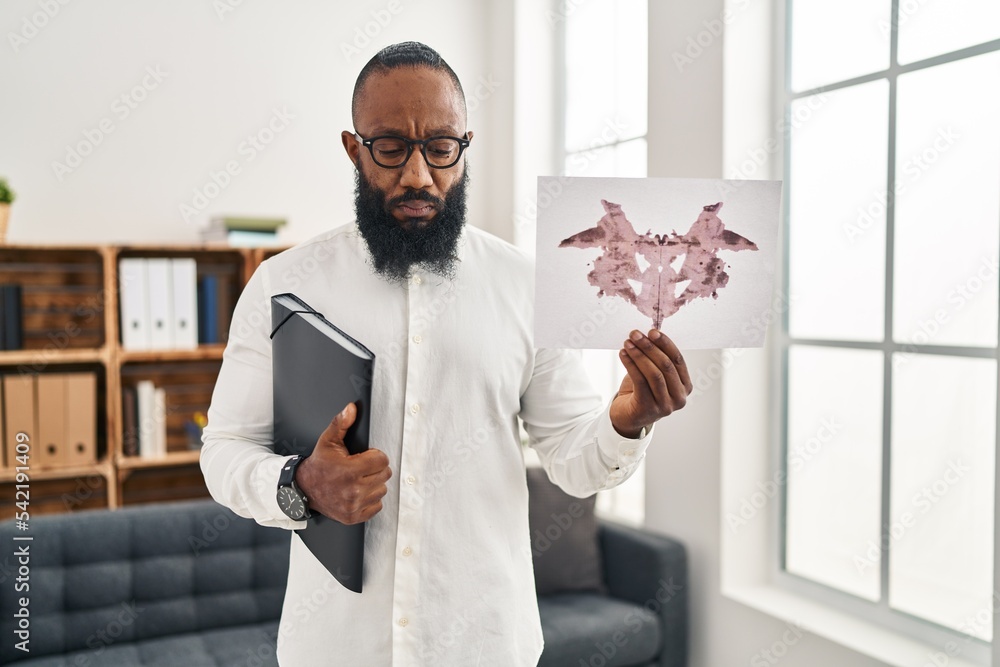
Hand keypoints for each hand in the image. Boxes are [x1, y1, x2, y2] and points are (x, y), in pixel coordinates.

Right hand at [294, 402, 391, 524]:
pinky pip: (377, 506)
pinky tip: (359, 492)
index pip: (382, 460)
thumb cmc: (319, 464)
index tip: (366, 456)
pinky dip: (370, 499)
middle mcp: (353, 490)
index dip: (375, 456)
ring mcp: (354, 505)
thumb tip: (351, 408)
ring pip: (382, 490)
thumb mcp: (328, 441)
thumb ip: (341, 423)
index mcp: (350, 470)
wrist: (304, 489)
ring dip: (374, 484)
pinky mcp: (353, 516)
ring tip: (360, 480)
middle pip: (385, 475)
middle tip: (362, 468)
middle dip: (376, 469)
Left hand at [610, 329, 692, 437]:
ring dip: (639, 354)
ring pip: (653, 373)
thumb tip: (650, 335)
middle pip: (666, 365)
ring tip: (628, 343)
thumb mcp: (654, 375)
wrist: (628, 416)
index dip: (666, 343)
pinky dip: (630, 364)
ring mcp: (665, 405)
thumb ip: (657, 359)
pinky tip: (623, 354)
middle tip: (635, 334)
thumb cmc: (642, 392)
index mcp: (685, 387)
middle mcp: (679, 398)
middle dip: (650, 347)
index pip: (678, 360)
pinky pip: (639, 381)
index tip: (652, 331)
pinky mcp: (648, 408)